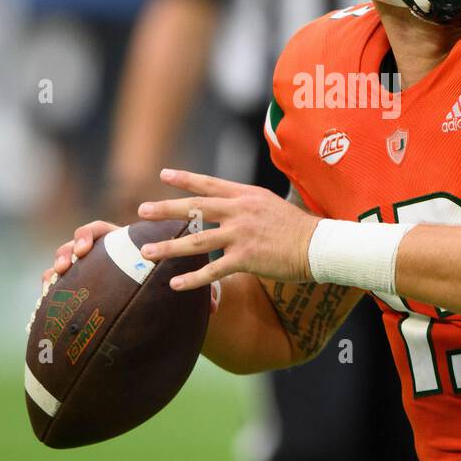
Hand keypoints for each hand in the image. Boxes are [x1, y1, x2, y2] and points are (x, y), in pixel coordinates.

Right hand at [38, 218, 221, 311]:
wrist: (159, 303)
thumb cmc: (173, 289)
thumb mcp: (184, 284)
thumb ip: (198, 289)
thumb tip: (216, 308)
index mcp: (123, 246)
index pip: (102, 231)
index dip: (91, 235)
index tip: (89, 246)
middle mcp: (102, 256)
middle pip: (78, 243)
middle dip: (70, 248)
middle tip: (72, 260)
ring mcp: (89, 272)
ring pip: (66, 262)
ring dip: (57, 264)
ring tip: (55, 276)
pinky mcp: (81, 290)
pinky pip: (61, 287)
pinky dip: (51, 288)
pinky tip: (46, 299)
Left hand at [136, 168, 319, 290]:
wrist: (319, 245)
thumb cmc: (297, 228)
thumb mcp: (270, 204)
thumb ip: (247, 204)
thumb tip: (230, 206)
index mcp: (246, 196)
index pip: (209, 184)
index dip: (185, 179)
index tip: (163, 175)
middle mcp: (240, 211)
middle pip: (195, 208)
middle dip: (166, 209)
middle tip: (142, 211)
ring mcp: (242, 234)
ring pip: (197, 240)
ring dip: (168, 248)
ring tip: (146, 253)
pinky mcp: (246, 258)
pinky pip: (213, 270)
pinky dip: (192, 279)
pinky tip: (175, 285)